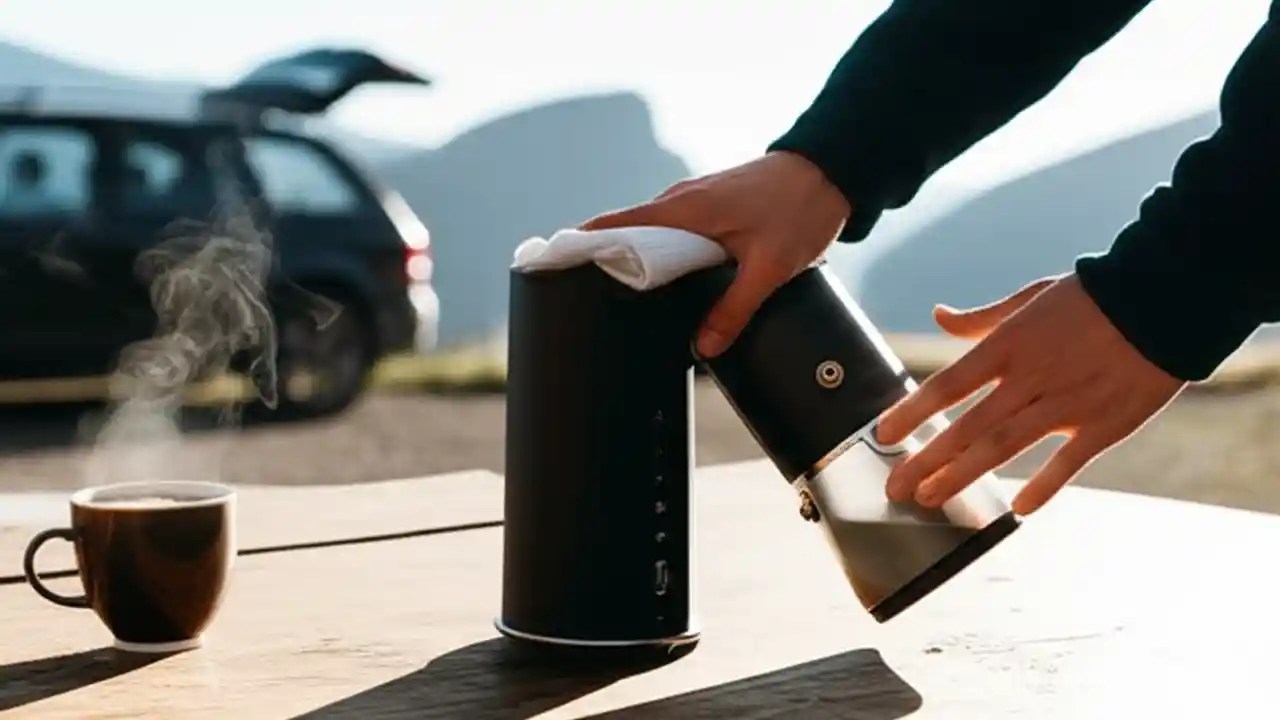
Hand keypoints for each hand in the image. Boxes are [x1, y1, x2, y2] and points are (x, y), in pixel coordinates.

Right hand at [580, 151, 850, 357]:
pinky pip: (671, 233)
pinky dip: (659, 255)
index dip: (580, 244)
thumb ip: (734, 310)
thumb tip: (702, 348)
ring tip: (617, 298)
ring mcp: (693, 202)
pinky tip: (665, 283)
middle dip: (603, 262)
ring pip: (650, 236)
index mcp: (683, 210)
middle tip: (580, 298)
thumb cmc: (799, 211)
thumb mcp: (769, 268)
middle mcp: (680, 202)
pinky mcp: (709, 207)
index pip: (614, 225)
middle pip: (626, 234)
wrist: (830, 172)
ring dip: (634, 260)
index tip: (549, 264)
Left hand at [876, 273, 1185, 514]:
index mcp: (1009, 346)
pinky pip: (1068, 463)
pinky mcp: (1105, 425)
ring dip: (964, 476)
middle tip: (895, 489)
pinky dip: (1044, 486)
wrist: (1165, 298)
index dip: (911, 413)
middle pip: (967, 427)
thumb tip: (939, 316)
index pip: (947, 386)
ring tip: (932, 499)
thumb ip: (981, 320)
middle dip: (927, 461)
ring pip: (1004, 448)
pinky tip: (1018, 510)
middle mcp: (1030, 379)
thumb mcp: (1030, 299)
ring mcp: (1067, 405)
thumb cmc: (1093, 298)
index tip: (882, 436)